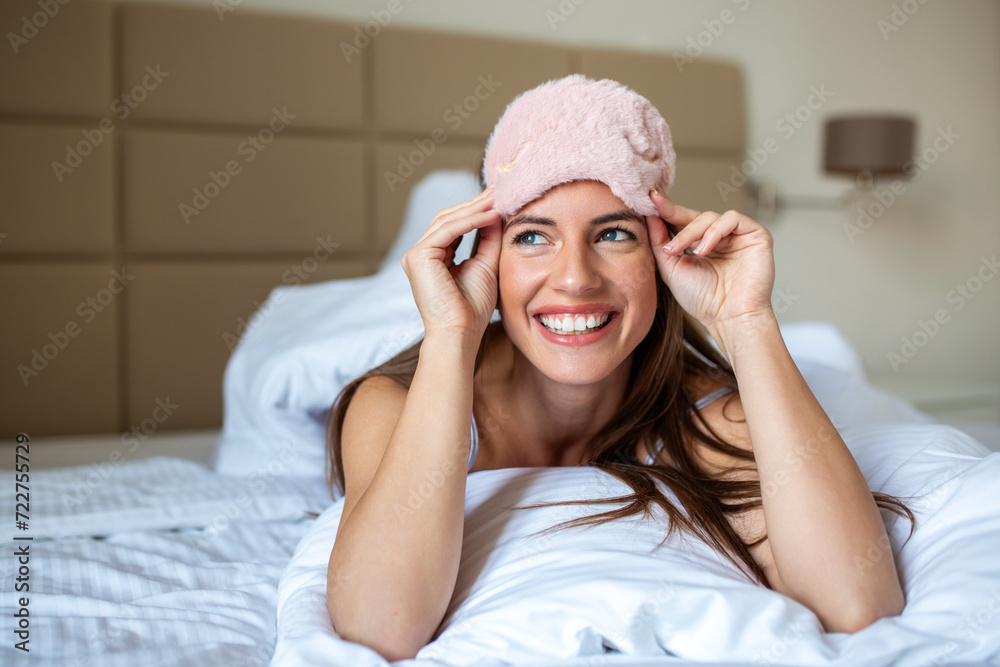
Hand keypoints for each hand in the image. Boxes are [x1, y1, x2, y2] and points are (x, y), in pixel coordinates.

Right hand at [401, 187, 501, 340]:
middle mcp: (420, 255)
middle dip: (474, 204)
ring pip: (447, 220)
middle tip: (499, 191)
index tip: (498, 200)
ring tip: (498, 199)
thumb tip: (496, 213)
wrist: (460, 333)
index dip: (475, 211)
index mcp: (432, 258)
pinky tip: (490, 215)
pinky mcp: (418, 256)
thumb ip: (489, 240)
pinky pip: (448, 230)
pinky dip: (471, 220)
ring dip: (475, 209)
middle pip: (447, 218)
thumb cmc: (472, 310)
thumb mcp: (486, 266)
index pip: (453, 226)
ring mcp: (415, 255)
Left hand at [645, 190, 774, 332]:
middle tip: (660, 227)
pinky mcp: (756, 234)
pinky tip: (704, 250)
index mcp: (701, 244)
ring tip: (682, 251)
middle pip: (694, 215)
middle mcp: (720, 237)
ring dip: (692, 231)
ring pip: (710, 216)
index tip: (649, 199)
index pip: (682, 221)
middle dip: (675, 218)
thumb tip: (650, 215)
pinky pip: (732, 218)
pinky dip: (714, 232)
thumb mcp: (671, 269)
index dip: (666, 210)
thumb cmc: (703, 300)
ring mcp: (738, 235)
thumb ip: (660, 242)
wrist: (729, 318)